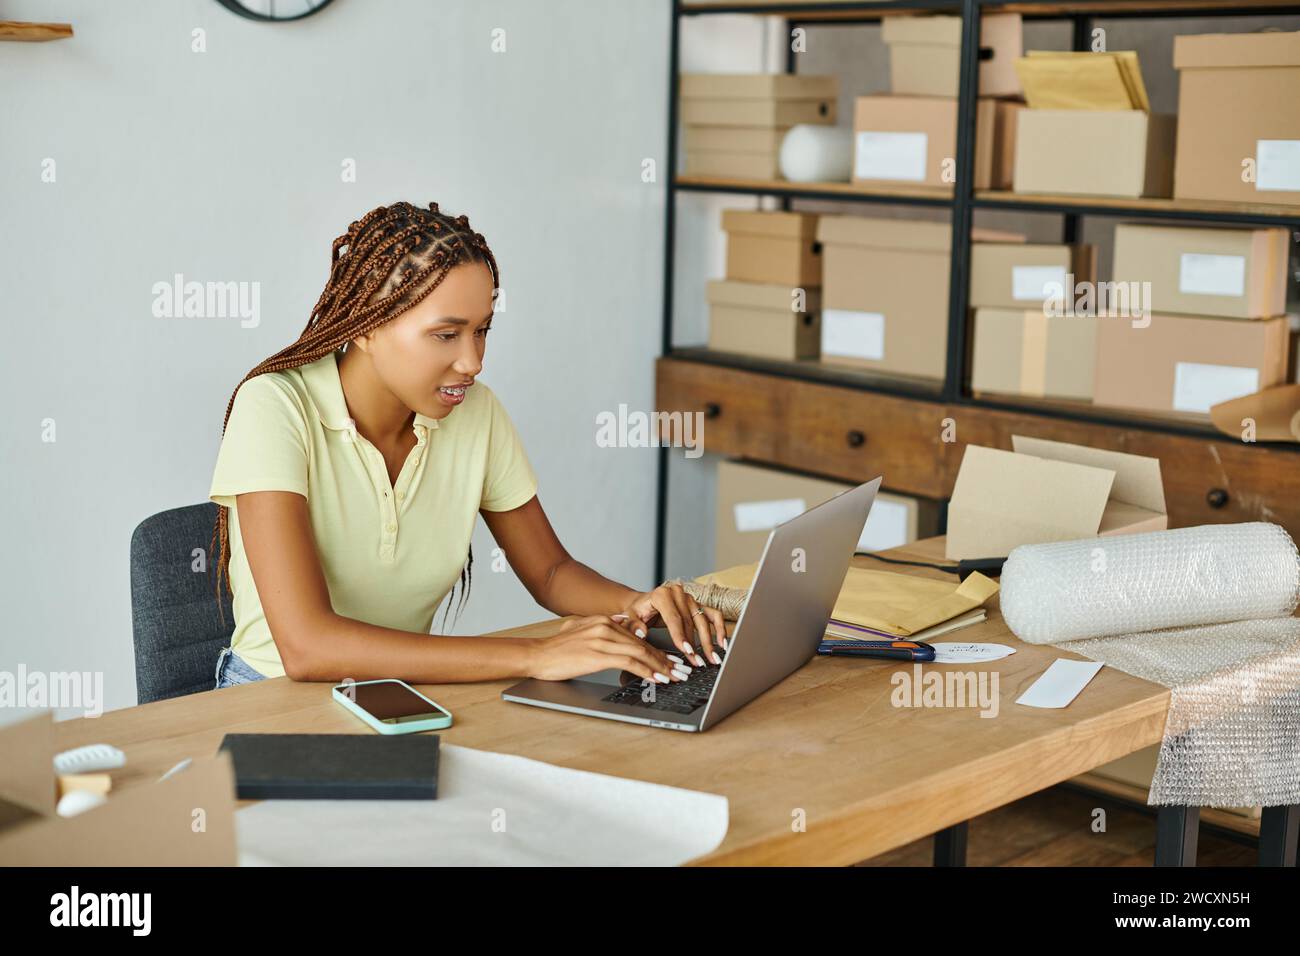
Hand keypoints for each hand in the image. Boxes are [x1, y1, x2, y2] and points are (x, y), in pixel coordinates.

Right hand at [527, 614, 692, 684]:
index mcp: (605, 620)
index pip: (639, 637)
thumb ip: (603, 629)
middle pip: (643, 644)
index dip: (657, 650)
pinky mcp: (599, 654)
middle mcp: (607, 626)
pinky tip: (656, 678)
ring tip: (674, 677)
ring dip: (661, 666)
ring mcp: (603, 639)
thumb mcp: (582, 631)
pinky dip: (646, 670)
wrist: (538, 655)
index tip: (672, 661)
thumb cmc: (558, 649)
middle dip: (665, 659)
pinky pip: (629, 662)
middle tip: (681, 670)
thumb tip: (623, 627)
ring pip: (640, 652)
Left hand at [622, 583, 726, 667]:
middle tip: (698, 662)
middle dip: (695, 644)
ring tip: (712, 659)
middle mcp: (678, 593)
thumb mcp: (629, 616)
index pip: (674, 618)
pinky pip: (713, 615)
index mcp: (661, 594)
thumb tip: (642, 632)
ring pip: (703, 620)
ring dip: (709, 641)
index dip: (680, 636)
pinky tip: (722, 643)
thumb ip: (633, 624)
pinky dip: (719, 629)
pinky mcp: (698, 604)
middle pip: (690, 621)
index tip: (686, 651)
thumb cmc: (637, 611)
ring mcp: (690, 598)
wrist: (642, 604)